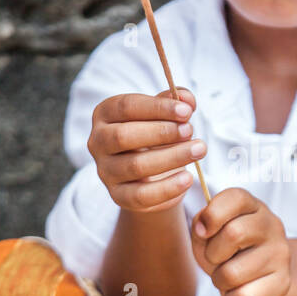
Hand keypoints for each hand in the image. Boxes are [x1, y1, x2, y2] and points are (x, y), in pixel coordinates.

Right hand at [87, 86, 204, 213]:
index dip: (157, 108)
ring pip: (135, 166)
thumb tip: (186, 99)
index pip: (126, 107)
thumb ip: (176, 102)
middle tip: (190, 130)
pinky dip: (167, 187)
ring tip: (199, 149)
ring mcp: (105, 171)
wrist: (152, 174)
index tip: (186, 111)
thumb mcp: (165, 115)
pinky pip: (141, 195)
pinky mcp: (118, 196)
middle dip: (161, 132)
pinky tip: (188, 178)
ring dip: (171, 157)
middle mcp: (98, 142)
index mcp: (105, 114)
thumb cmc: (156, 136)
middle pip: (123, 136)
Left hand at [190, 187, 290, 295]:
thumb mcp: (209, 232)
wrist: (260, 277)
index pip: (235, 198)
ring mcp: (280, 254)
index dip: (212, 215)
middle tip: (216, 259)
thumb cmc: (228, 251)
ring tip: (228, 276)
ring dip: (219, 280)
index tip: (203, 231)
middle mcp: (272, 225)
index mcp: (252, 206)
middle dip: (212, 254)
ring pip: (233, 273)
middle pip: (233, 234)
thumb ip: (201, 224)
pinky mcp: (283, 283)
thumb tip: (203, 229)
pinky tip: (238, 291)